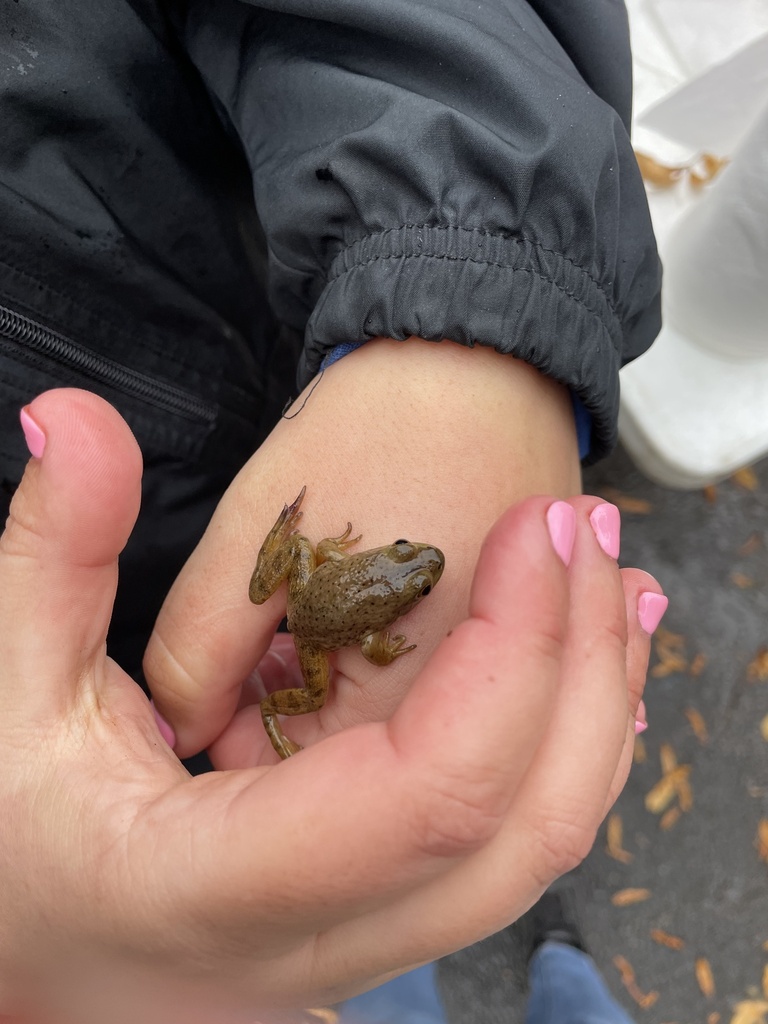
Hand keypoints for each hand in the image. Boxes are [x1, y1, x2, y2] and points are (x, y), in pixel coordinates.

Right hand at [0, 387, 661, 1023]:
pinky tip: (582, 661)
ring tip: (610, 579)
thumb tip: (68, 421)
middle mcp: (313, 945)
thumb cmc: (18, 818)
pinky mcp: (381, 919)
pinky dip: (568, 746)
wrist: (42, 927)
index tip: (530, 528)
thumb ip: (54, 550)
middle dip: (578, 668)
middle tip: (584, 533)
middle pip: (518, 834)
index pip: (421, 797)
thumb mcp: (13, 680)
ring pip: (539, 850)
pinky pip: (512, 848)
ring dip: (594, 703)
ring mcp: (361, 946)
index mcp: (214, 889)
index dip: (506, 657)